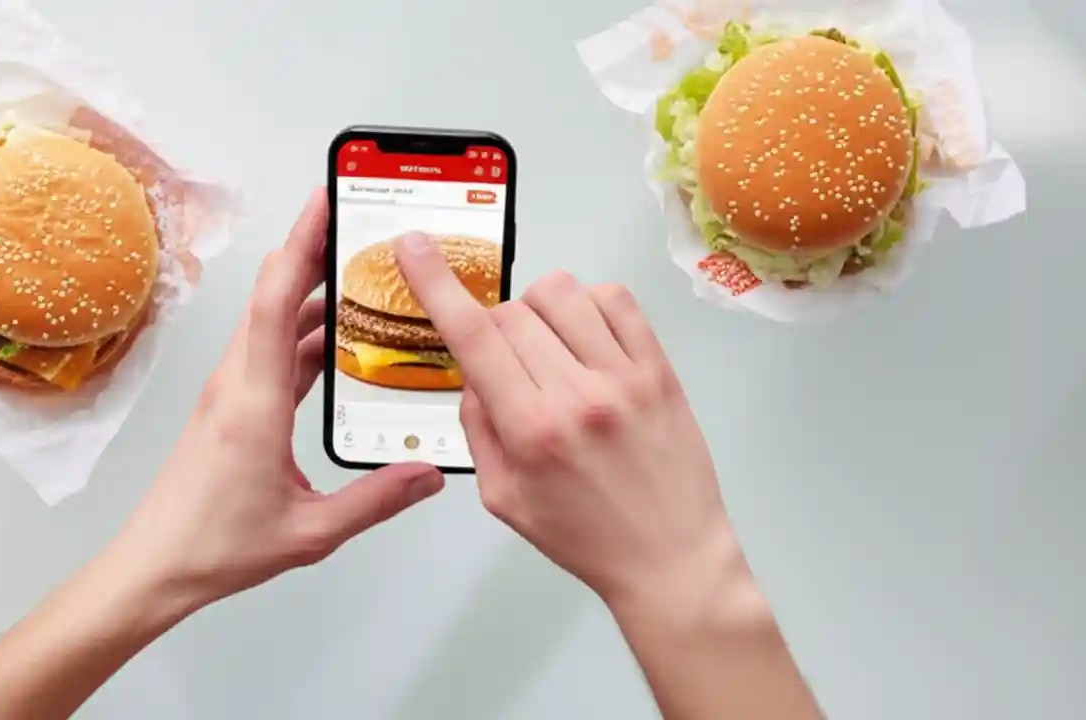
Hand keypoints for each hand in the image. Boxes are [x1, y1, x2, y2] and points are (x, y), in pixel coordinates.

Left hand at [118, 192, 444, 608]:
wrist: (156, 565)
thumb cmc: (216, 546)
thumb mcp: (311, 532)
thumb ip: (375, 499)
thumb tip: (427, 472)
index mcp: (254, 401)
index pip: (278, 300)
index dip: (302, 243)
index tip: (325, 201)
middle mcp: (237, 383)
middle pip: (276, 295)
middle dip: (315, 251)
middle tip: (358, 223)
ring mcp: (232, 391)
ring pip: (274, 322)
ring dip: (313, 294)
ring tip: (360, 277)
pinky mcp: (233, 405)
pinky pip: (272, 351)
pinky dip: (305, 334)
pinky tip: (337, 343)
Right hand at [394, 232, 737, 612]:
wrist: (670, 558)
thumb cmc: (586, 536)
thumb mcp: (504, 498)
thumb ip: (478, 429)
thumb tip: (472, 374)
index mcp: (531, 430)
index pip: (472, 336)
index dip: (436, 284)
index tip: (415, 248)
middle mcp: (577, 395)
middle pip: (510, 313)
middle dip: (494, 330)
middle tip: (511, 369)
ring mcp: (624, 377)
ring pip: (562, 292)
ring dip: (539, 310)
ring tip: (550, 349)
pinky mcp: (660, 370)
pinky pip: (617, 300)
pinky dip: (591, 305)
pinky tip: (587, 340)